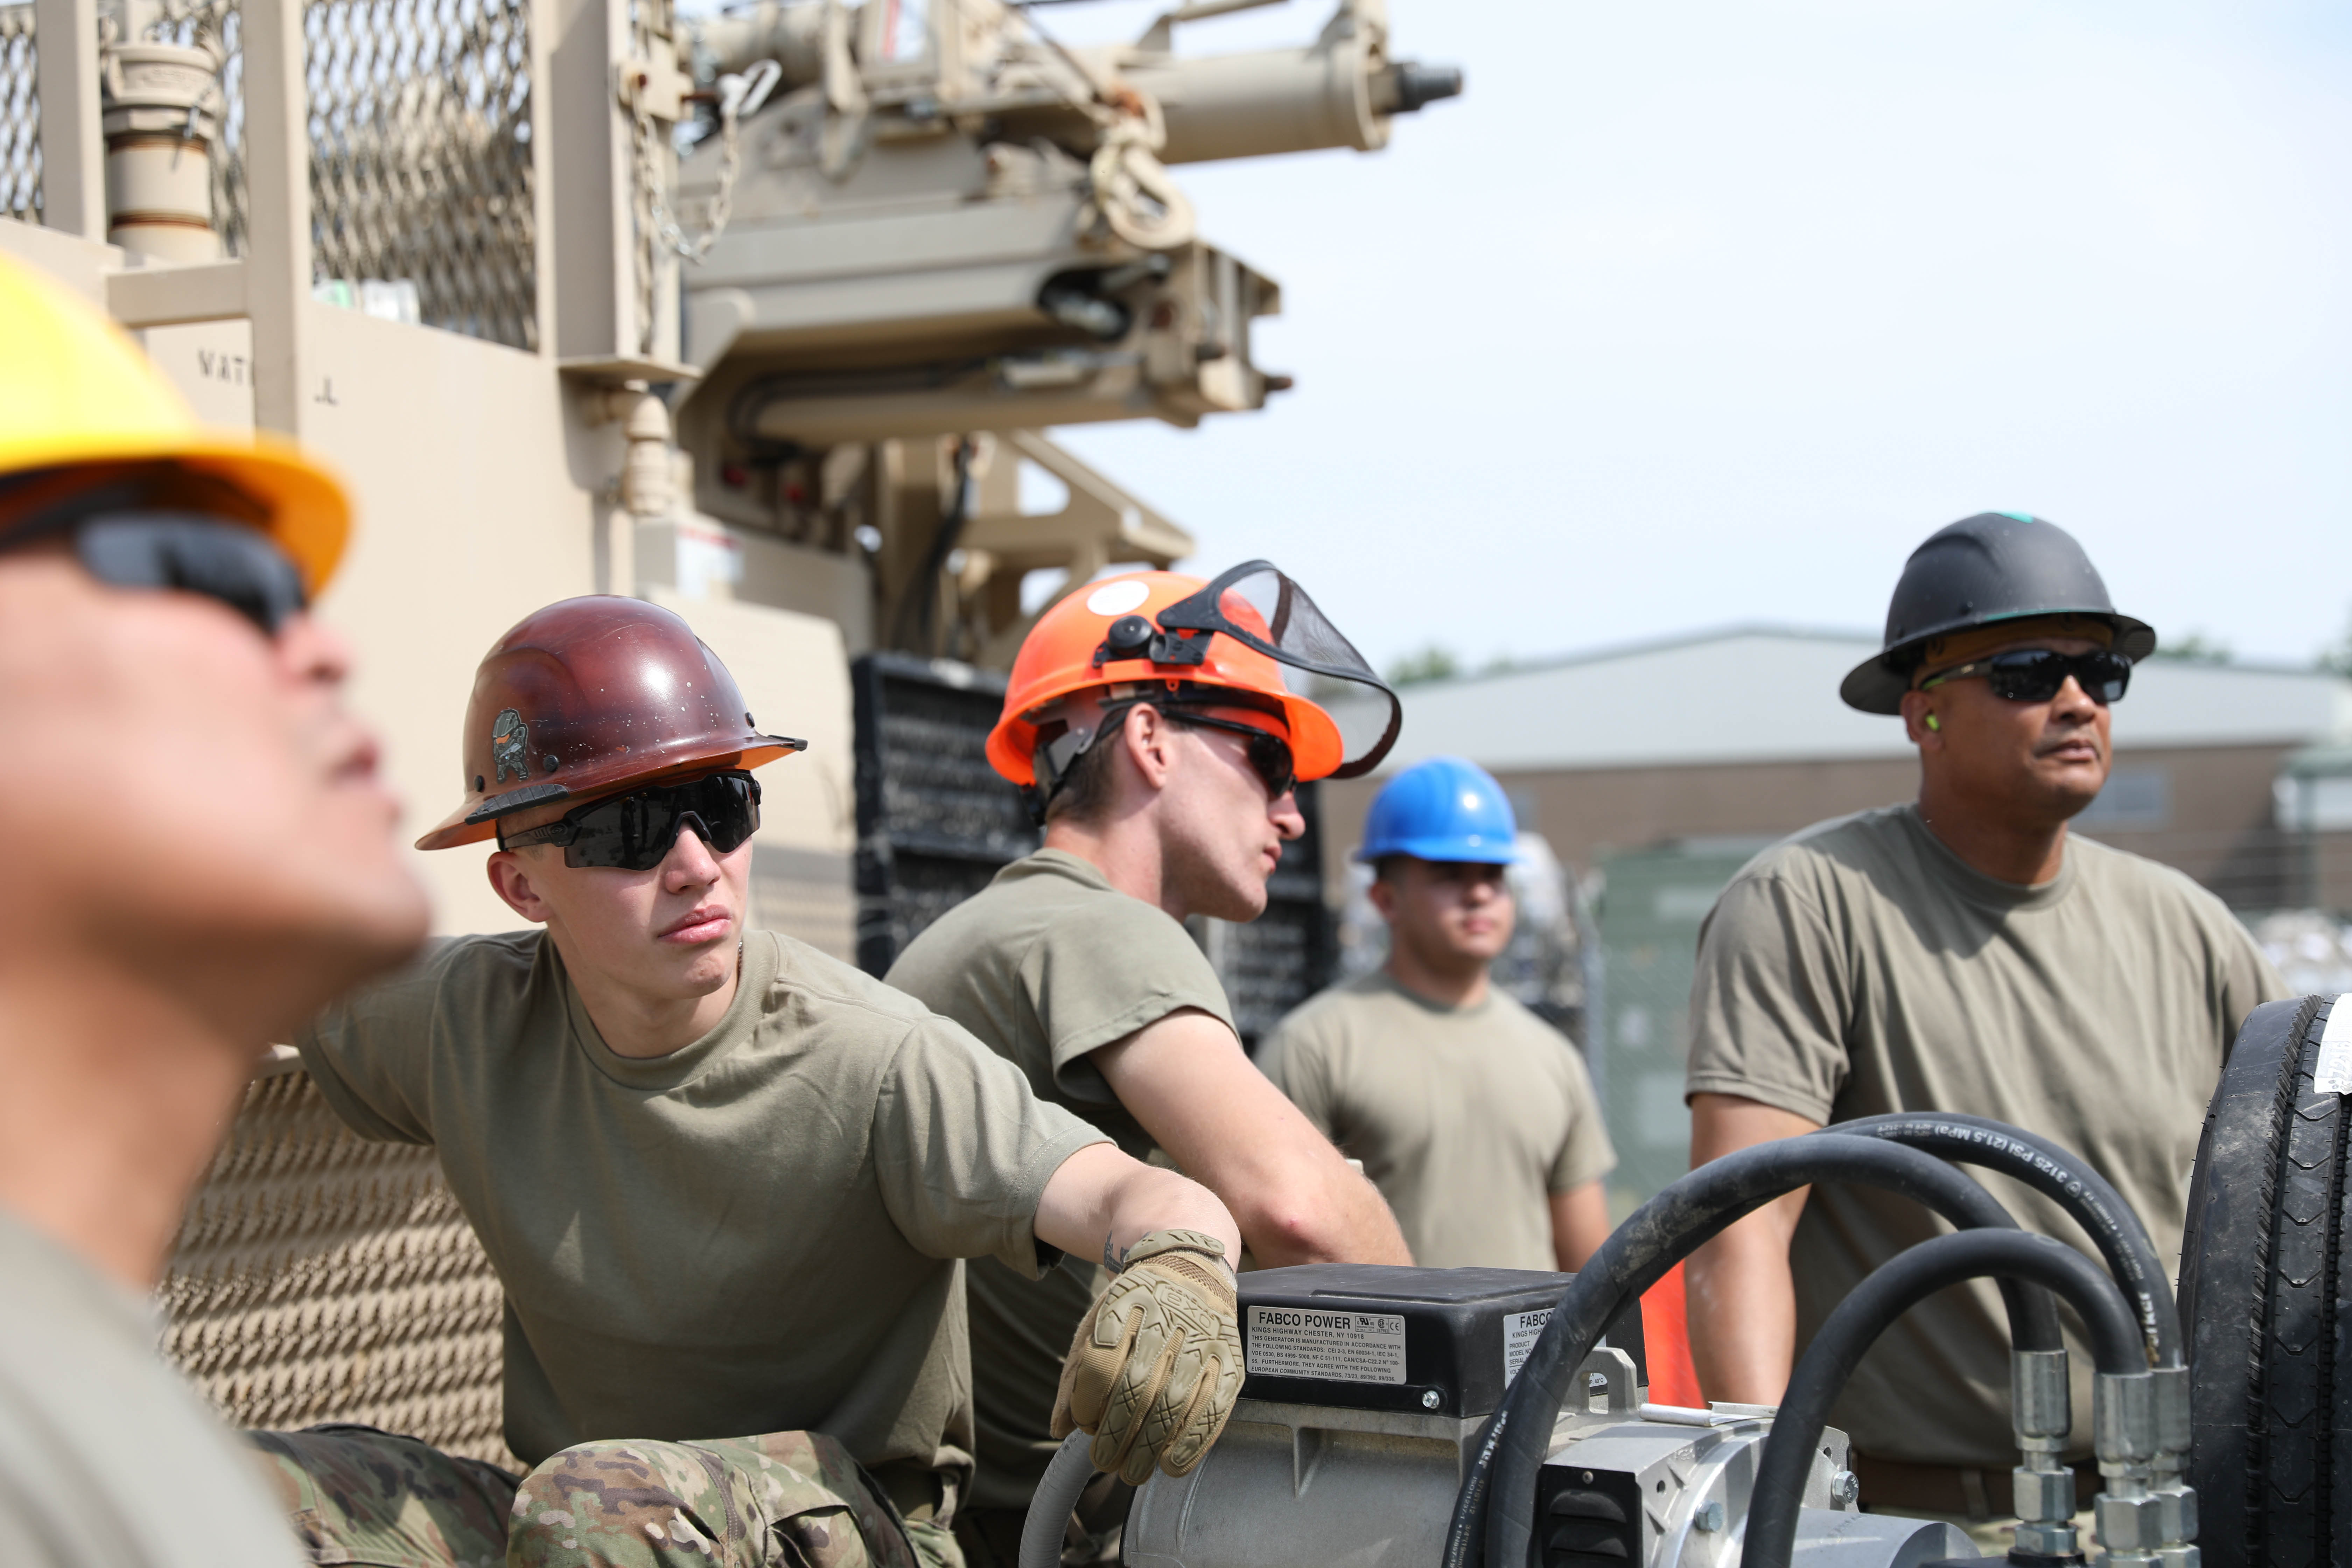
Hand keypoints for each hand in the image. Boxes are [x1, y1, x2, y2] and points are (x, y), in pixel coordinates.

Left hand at [1051, 1228, 1242, 1483]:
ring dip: (1150, 1446)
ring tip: (1133, 1471)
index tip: (1084, 1422)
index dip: (1088, 1401)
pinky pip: (1214, 1405)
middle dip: (1116, 1434)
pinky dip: (1193, 1441)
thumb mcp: (1096, 1324)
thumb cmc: (1134, 1308)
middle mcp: (1166, 1317)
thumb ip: (1074, 1376)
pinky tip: (1172, 1464)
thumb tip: (1058, 1428)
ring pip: (1174, 1401)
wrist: (1190, 1267)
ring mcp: (1202, 1337)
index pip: (1101, 1362)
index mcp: (1124, 1303)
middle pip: (1136, 1388)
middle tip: (1105, 1460)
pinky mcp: (1228, 1356)